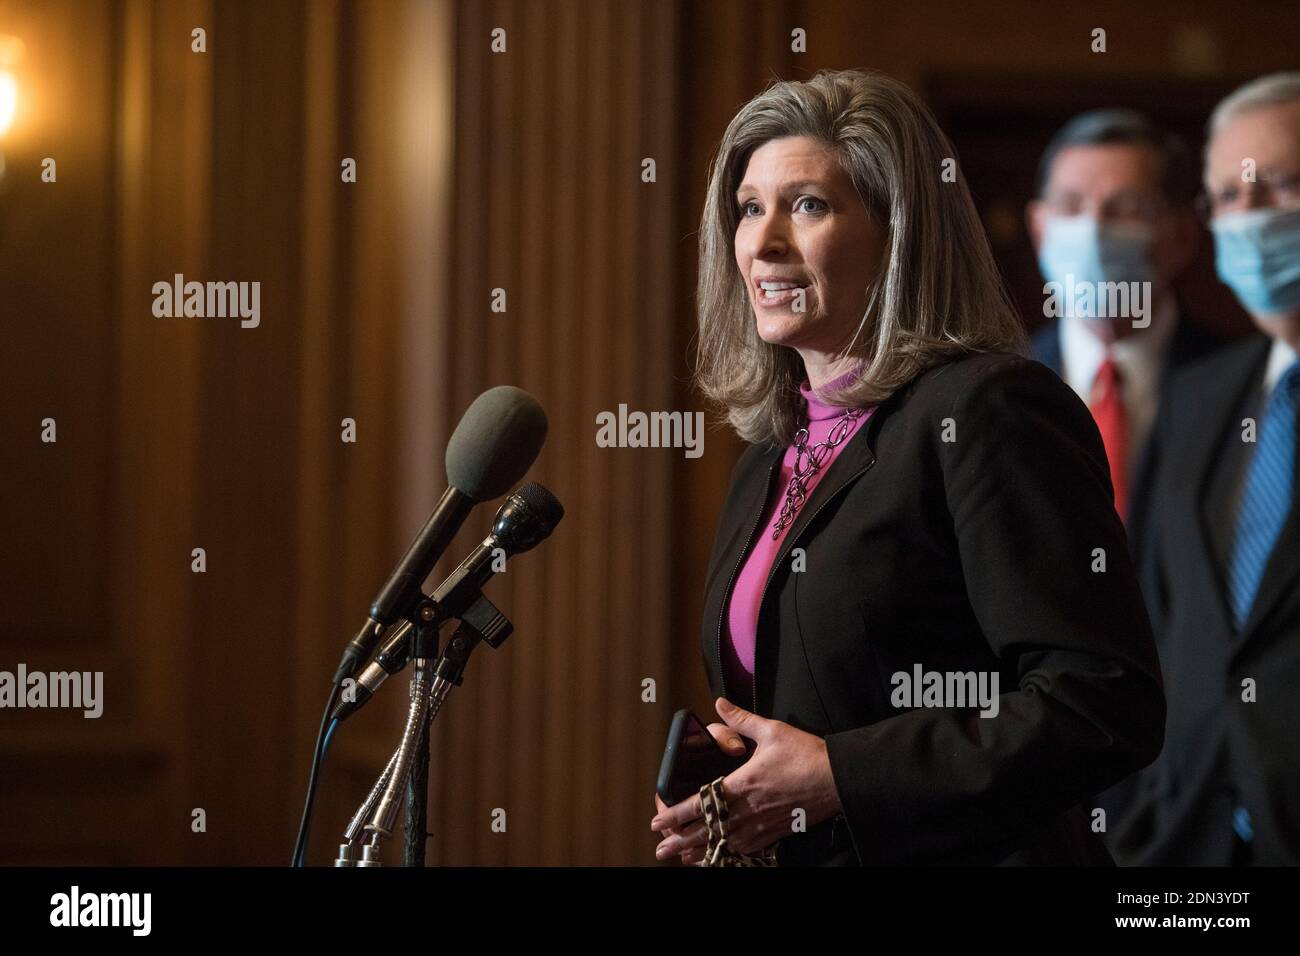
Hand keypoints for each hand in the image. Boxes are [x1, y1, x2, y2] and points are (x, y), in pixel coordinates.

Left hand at [650, 697, 842, 862]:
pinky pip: (746, 849)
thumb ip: (741, 721)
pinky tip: (720, 856)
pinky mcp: (776, 833)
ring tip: (683, 859)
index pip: (701, 802)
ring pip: (724, 844)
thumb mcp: (773, 731)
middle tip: (661, 849)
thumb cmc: (807, 756)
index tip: (658, 820)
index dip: (676, 813)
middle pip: (707, 830)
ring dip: (701, 852)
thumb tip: (720, 704)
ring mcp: (762, 825)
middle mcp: (749, 809)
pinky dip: (729, 854)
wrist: (838, 780)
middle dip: (681, 841)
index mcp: (743, 784)